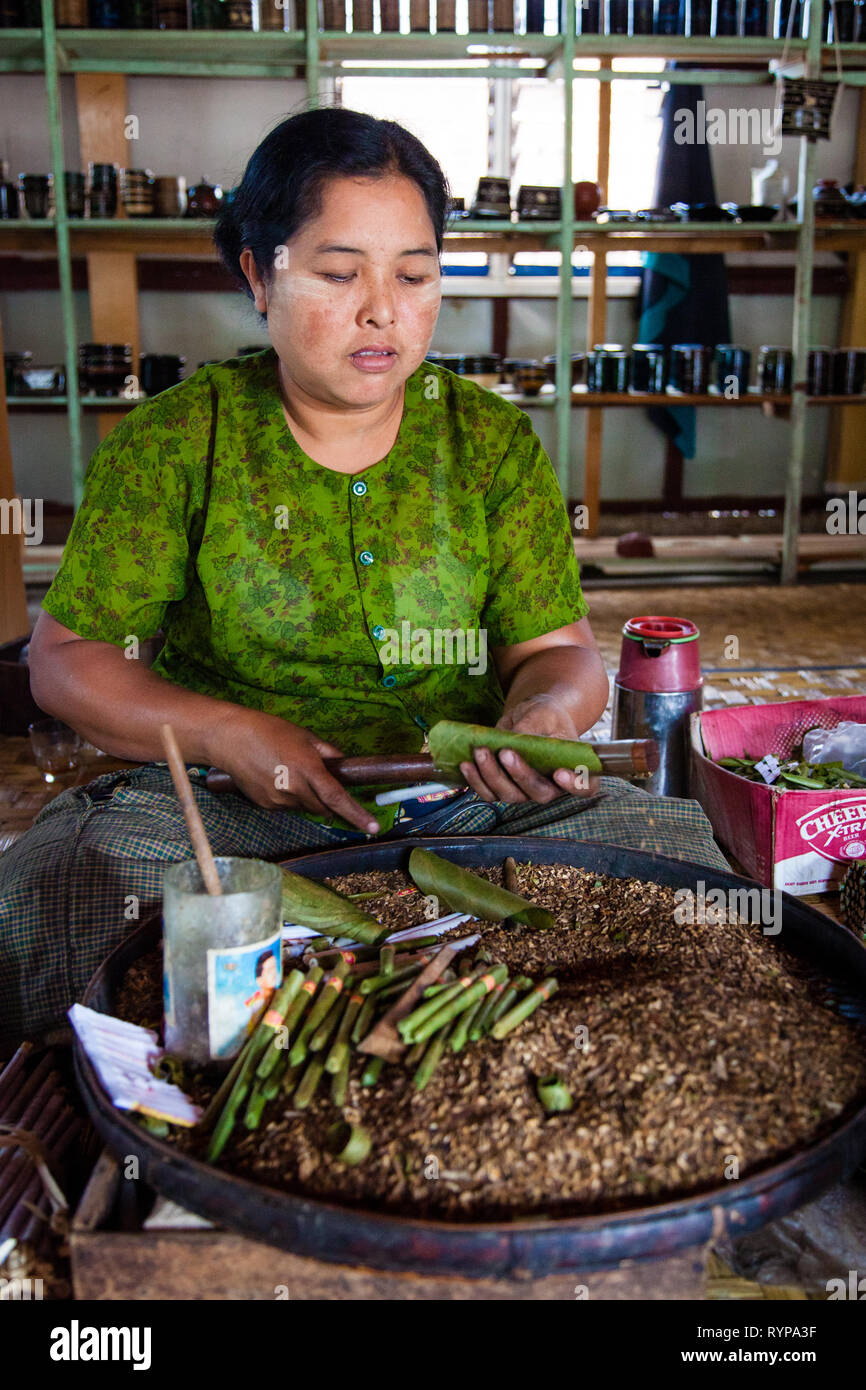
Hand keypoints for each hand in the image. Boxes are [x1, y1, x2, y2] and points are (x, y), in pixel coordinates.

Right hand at [207, 708, 380, 833]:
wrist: (231, 740)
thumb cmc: (270, 731)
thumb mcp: (305, 736)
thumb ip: (329, 754)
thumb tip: (344, 766)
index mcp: (308, 769)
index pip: (337, 798)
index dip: (357, 815)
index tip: (373, 828)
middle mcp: (294, 789)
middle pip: (324, 809)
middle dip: (330, 804)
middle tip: (324, 786)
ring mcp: (278, 800)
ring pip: (305, 808)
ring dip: (308, 799)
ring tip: (291, 774)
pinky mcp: (266, 805)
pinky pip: (287, 808)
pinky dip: (290, 799)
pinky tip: (278, 779)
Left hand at [459, 694, 599, 804]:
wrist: (530, 718)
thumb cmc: (545, 716)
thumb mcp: (544, 712)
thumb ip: (534, 725)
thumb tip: (516, 738)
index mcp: (575, 769)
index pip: (585, 787)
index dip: (575, 785)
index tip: (560, 773)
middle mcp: (552, 786)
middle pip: (539, 793)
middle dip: (520, 775)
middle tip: (506, 752)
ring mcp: (526, 791)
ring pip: (510, 795)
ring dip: (492, 776)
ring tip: (480, 751)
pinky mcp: (503, 788)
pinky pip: (489, 793)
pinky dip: (476, 780)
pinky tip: (467, 763)